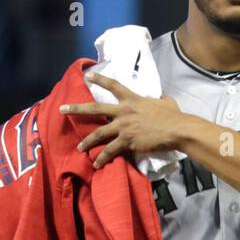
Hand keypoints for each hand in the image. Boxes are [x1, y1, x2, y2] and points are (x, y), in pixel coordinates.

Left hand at [61, 74, 190, 168]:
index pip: (113, 85)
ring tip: (79, 148)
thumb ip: (160, 99)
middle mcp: (124, 112)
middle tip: (62, 109)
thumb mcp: (166, 102)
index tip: (87, 76)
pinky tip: (96, 164)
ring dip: (87, 141)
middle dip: (77, 109)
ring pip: (99, 133)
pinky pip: (111, 151)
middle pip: (95, 108)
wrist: (177, 130)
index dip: (100, 79)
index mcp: (132, 100)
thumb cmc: (173, 116)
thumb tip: (162, 98)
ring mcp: (124, 127)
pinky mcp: (127, 142)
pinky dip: (102, 158)